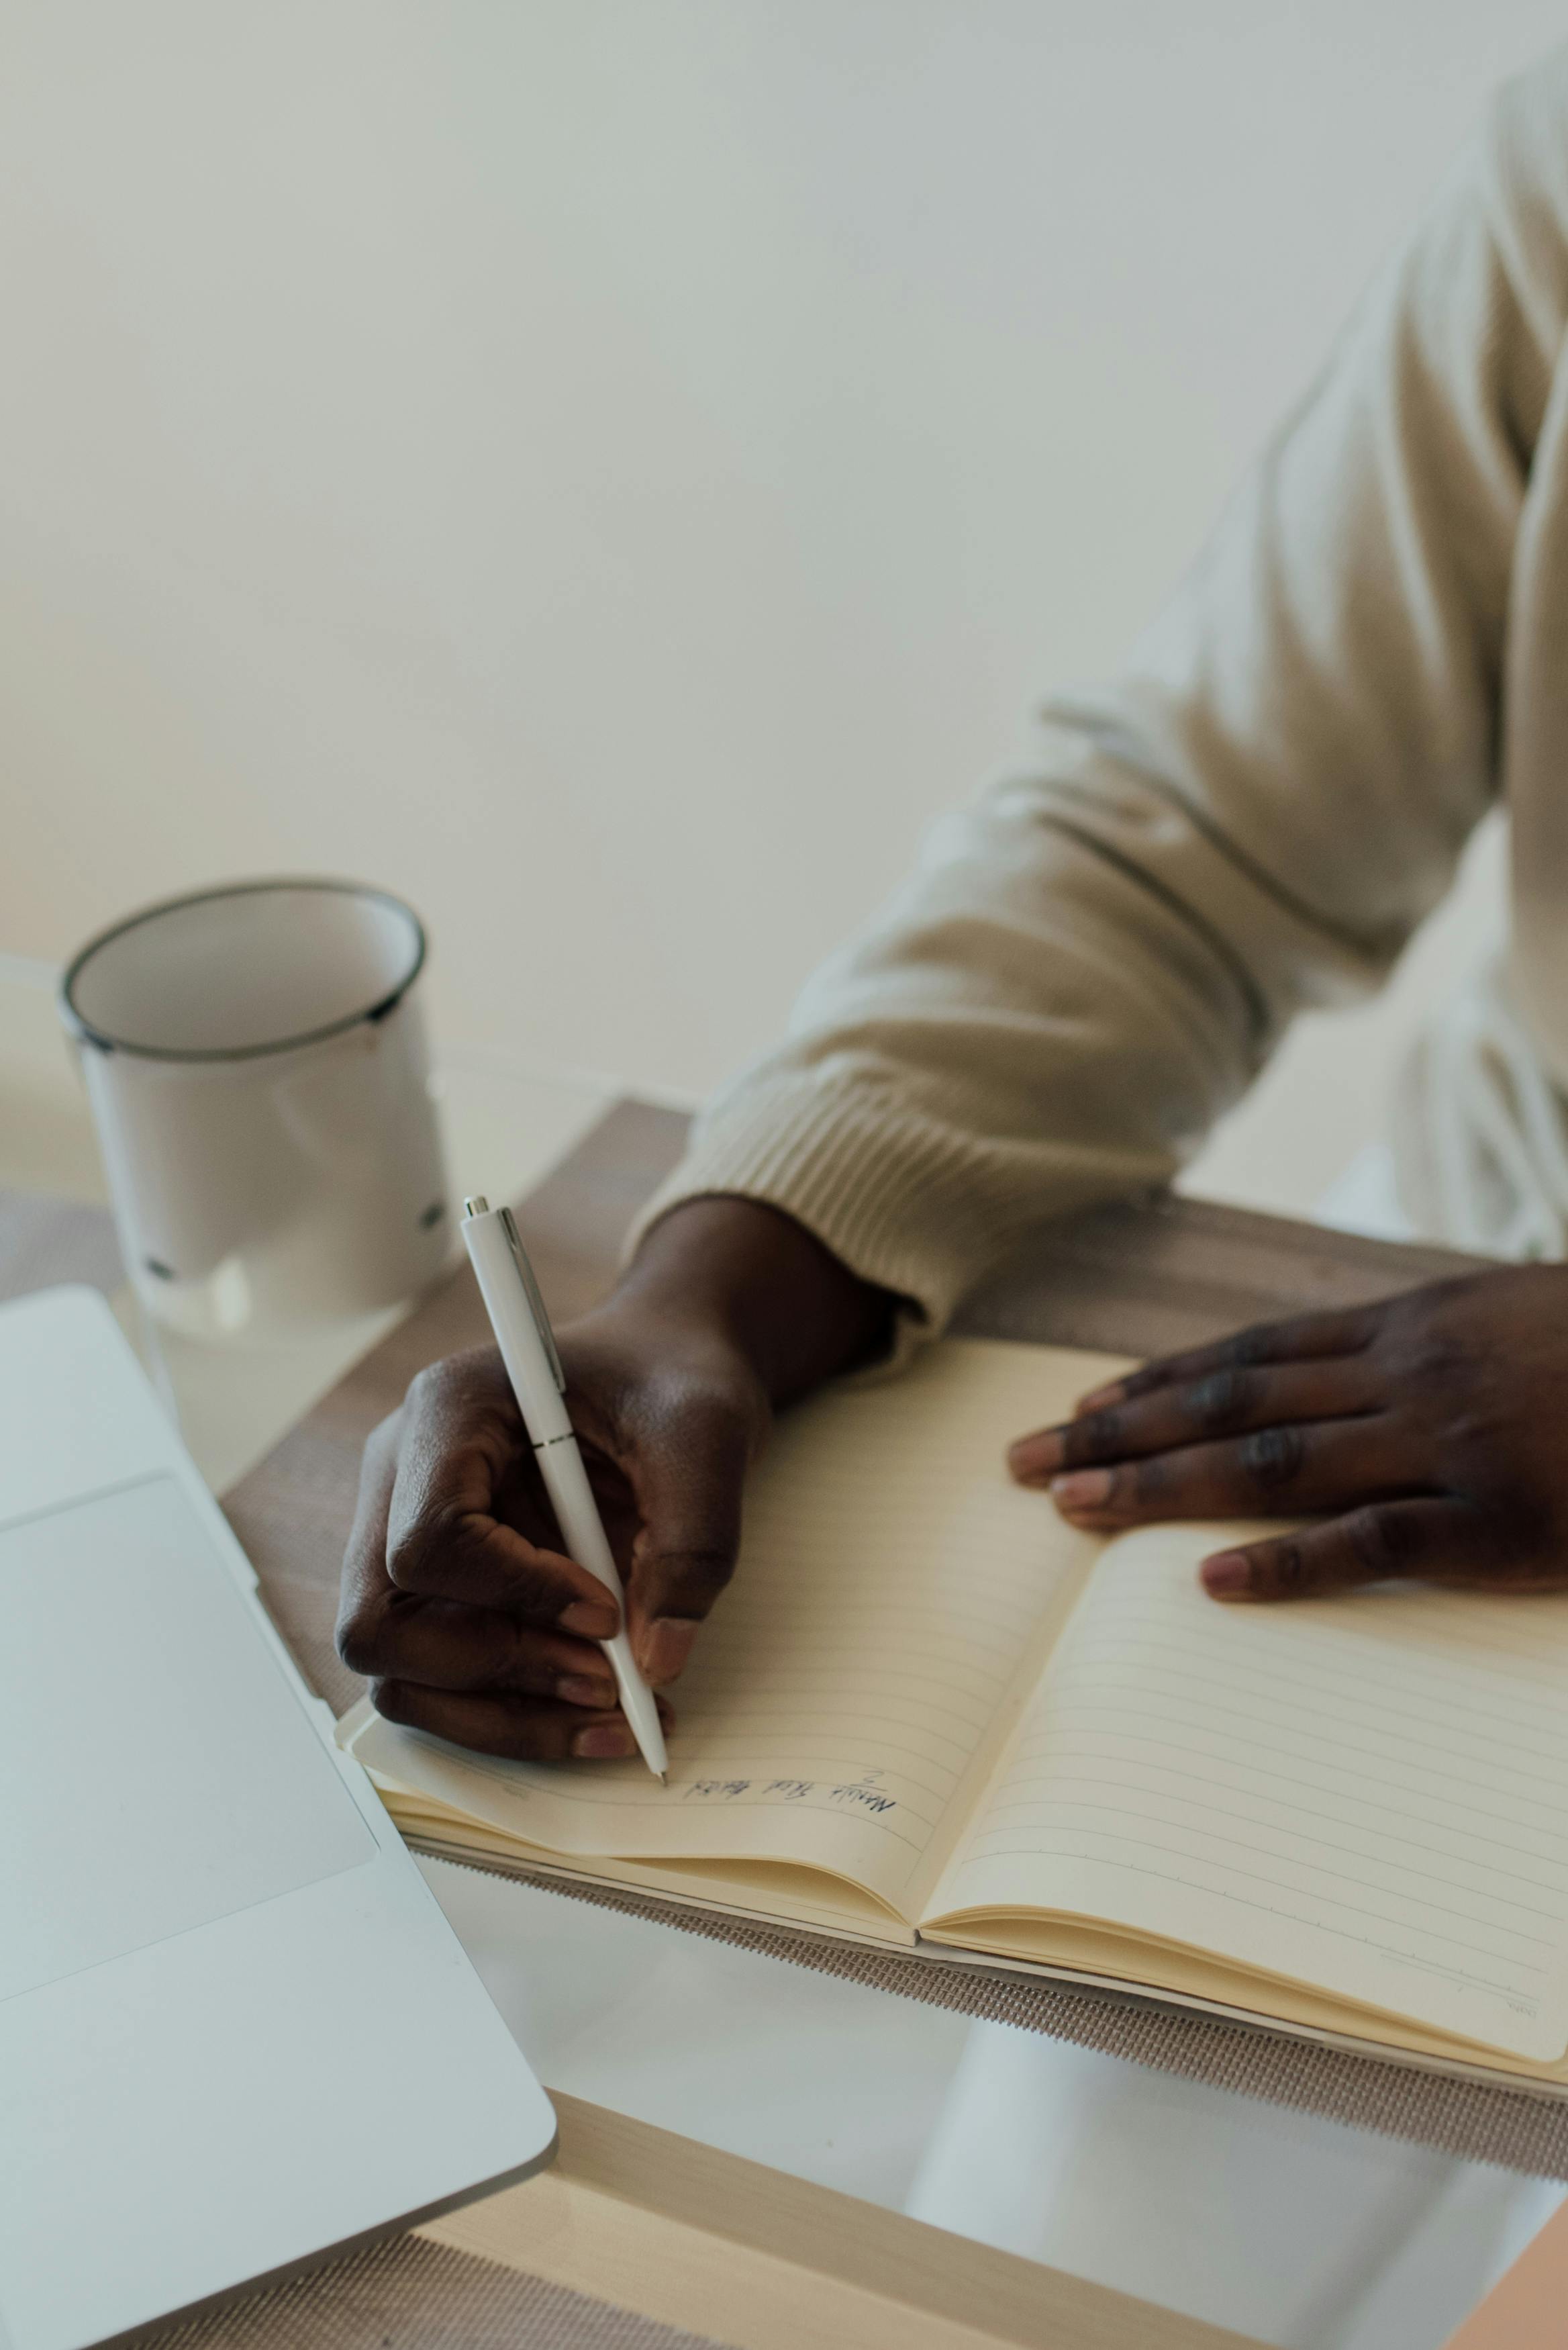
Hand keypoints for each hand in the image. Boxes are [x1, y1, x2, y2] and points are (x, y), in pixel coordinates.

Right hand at [336, 1196, 893, 1757]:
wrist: (666, 1371)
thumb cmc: (671, 1377)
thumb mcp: (709, 1432)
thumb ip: (694, 1540)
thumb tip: (658, 1659)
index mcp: (449, 1410)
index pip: (429, 1537)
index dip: (514, 1593)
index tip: (604, 1612)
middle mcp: (401, 1476)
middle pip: (381, 1621)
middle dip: (496, 1670)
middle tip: (607, 1684)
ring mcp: (403, 1537)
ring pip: (398, 1673)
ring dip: (503, 1714)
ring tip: (615, 1714)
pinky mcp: (438, 1591)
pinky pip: (439, 1684)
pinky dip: (513, 1716)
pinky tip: (597, 1715)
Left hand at [1006, 1266, 1567, 1602]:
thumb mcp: (1509, 1314)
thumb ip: (1423, 1341)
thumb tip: (1343, 1368)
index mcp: (1411, 1324)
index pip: (1250, 1353)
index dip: (1156, 1382)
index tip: (1079, 1407)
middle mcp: (1408, 1375)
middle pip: (1231, 1402)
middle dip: (1119, 1432)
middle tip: (1021, 1463)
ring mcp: (1449, 1446)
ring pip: (1272, 1463)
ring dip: (1161, 1486)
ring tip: (1071, 1508)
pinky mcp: (1499, 1521)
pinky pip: (1372, 1543)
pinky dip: (1286, 1564)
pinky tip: (1210, 1582)